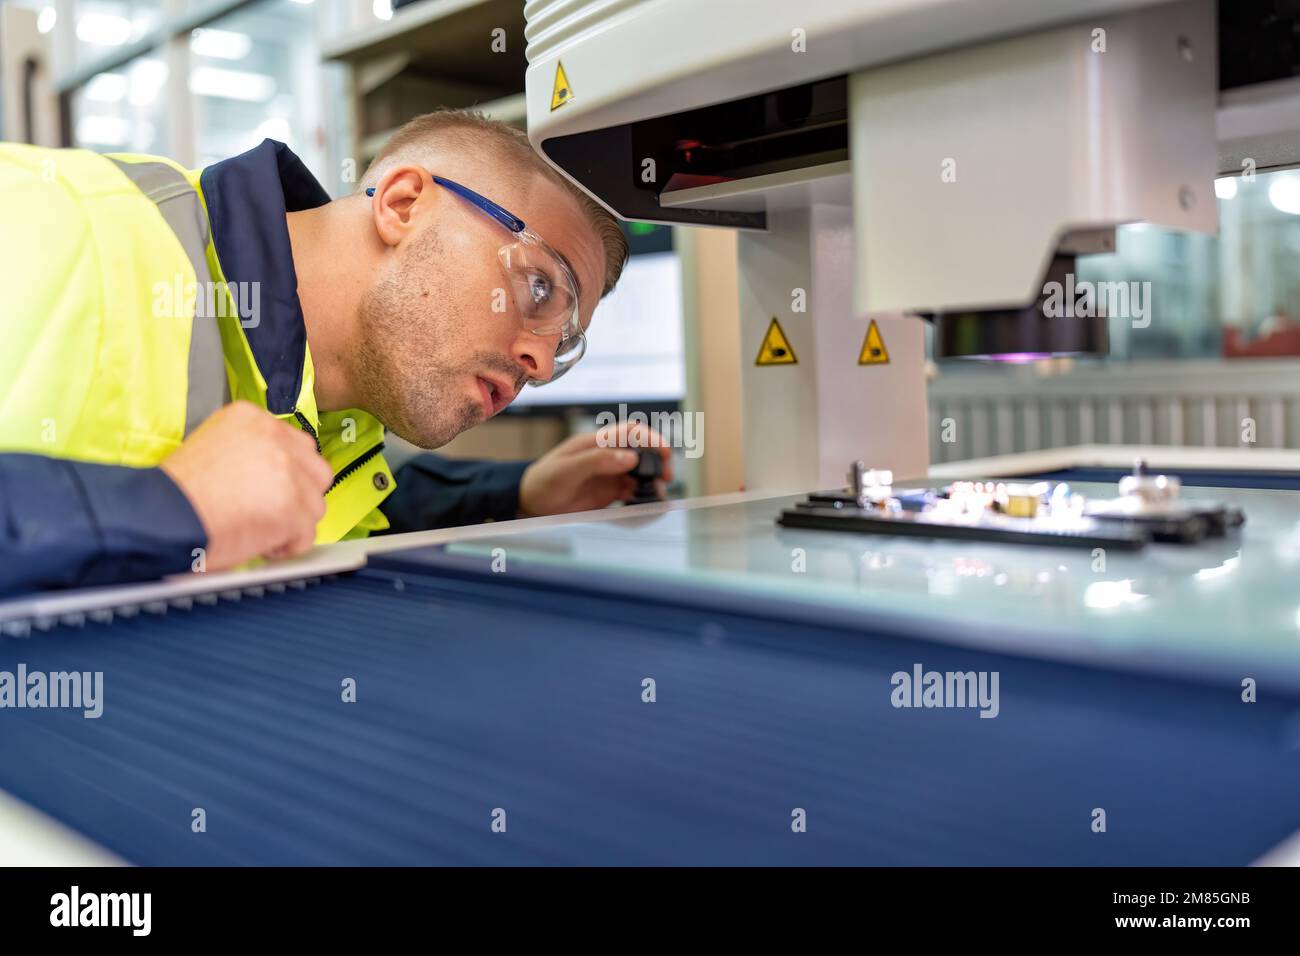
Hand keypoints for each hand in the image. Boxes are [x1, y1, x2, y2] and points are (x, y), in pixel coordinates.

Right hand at [160, 401, 333, 569]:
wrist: (158, 516)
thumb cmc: (176, 493)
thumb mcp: (214, 446)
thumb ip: (251, 451)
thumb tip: (278, 475)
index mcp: (251, 417)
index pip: (298, 445)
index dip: (289, 475)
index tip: (271, 491)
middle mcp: (272, 436)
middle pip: (316, 471)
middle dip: (300, 496)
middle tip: (271, 512)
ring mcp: (285, 470)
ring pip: (314, 504)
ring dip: (293, 523)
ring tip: (259, 529)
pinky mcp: (289, 505)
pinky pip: (307, 533)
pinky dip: (287, 545)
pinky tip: (261, 544)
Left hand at [517, 421, 673, 517]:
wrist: (529, 503)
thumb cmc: (543, 482)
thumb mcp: (566, 470)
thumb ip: (597, 461)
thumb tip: (630, 457)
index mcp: (596, 443)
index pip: (630, 432)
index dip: (651, 439)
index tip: (665, 454)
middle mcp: (606, 456)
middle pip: (641, 451)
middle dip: (658, 461)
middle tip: (665, 479)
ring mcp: (609, 474)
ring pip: (640, 472)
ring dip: (651, 481)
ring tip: (656, 494)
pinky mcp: (609, 491)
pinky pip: (632, 490)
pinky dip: (642, 495)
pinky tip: (644, 503)